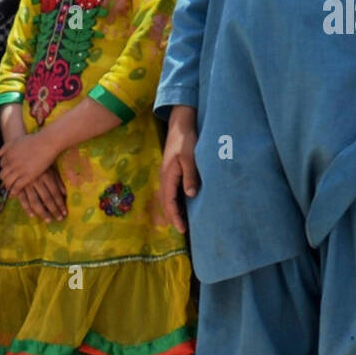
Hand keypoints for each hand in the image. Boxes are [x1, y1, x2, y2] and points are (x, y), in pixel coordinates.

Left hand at [0, 131, 58, 195]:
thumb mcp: (17, 141)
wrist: (47, 142)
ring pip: (7, 182)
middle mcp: (11, 163)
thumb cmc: (34, 140)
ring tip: (11, 188)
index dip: (6, 168)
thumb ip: (5, 147)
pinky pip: (17, 187)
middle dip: (5, 178)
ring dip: (8, 186)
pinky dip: (14, 191)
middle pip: (2, 174)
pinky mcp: (28, 176)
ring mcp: (19, 170)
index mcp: (8, 154)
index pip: (2, 165)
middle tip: (10, 180)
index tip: (11, 171)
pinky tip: (15, 193)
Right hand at [12, 167, 66, 222]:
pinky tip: (32, 216)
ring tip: (49, 220)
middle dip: (54, 210)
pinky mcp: (18, 187)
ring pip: (35, 201)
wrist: (22, 154)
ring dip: (43, 212)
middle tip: (59, 219)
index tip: (65, 212)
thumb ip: (58, 181)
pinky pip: (22, 199)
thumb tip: (65, 194)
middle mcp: (37, 182)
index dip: (60, 204)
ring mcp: (27, 185)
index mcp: (47, 176)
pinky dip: (27, 208)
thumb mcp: (51, 169)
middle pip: (47, 199)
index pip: (55, 193)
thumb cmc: (40, 162)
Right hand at [160, 106, 199, 233]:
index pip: (169, 202)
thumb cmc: (186, 140)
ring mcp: (167, 174)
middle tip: (183, 230)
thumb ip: (190, 176)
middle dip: (173, 216)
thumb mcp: (189, 158)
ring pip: (168, 196)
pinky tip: (184, 203)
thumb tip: (190, 195)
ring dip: (173, 209)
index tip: (182, 229)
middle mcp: (164, 177)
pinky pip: (171, 190)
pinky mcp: (171, 170)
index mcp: (168, 176)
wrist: (181, 124)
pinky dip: (175, 200)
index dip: (175, 216)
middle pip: (166, 202)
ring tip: (183, 221)